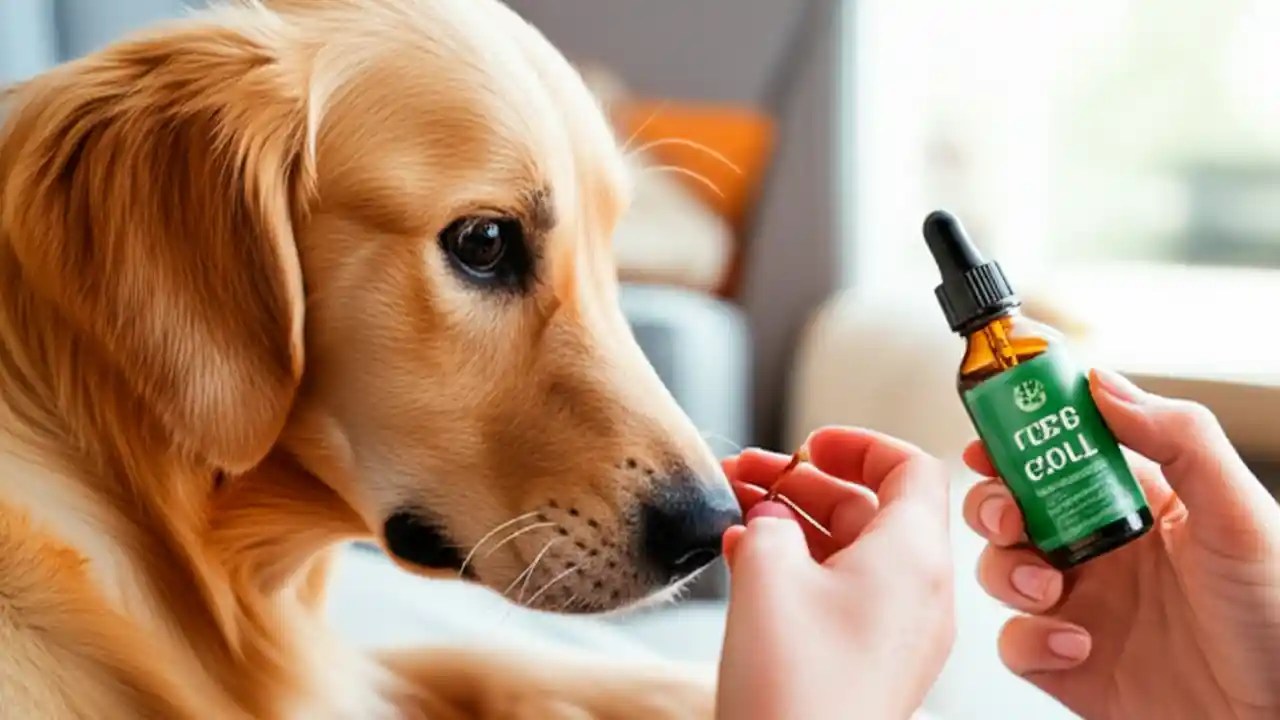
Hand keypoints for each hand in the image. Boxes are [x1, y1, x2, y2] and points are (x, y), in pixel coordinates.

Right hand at [715, 427, 954, 719]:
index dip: (858, 444)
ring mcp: (899, 633)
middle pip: (873, 509)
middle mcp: (920, 592)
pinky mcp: (872, 663)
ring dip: (796, 524)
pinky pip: (844, 595)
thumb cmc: (795, 684)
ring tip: (738, 511)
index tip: (808, 443)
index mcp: (913, 557)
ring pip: (853, 553)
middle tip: (750, 474)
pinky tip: (745, 559)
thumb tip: (770, 516)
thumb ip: (769, 522)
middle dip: (806, 484)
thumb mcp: (767, 572)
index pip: (911, 468)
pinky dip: (800, 568)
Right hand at [964, 369, 1279, 719]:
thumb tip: (1105, 385)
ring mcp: (1081, 605)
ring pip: (1000, 568)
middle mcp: (1101, 549)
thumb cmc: (1279, 621)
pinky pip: (1014, 642)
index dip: (1022, 432)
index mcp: (1139, 501)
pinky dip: (1030, 641)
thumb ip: (1180, 439)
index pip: (1064, 448)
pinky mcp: (1066, 662)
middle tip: (1008, 513)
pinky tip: (1075, 644)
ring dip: (1006, 571)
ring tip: (1047, 589)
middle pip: (1013, 504)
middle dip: (993, 502)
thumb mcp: (1240, 515)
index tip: (997, 423)